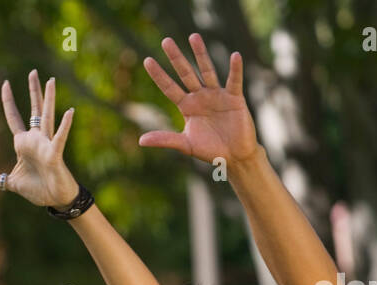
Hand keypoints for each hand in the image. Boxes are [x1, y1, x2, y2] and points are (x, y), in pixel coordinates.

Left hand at [0, 71, 77, 207]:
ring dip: (49, 99)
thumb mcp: (11, 184)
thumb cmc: (38, 189)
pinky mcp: (55, 154)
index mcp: (24, 144)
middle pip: (34, 110)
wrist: (55, 199)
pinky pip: (59, 137)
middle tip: (34, 72)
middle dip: (33, 91)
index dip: (9, 102)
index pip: (14, 118)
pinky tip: (69, 111)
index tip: (5, 84)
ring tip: (51, 81)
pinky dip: (64, 125)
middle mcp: (36, 139)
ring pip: (48, 117)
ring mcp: (46, 145)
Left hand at [138, 35, 258, 164]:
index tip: (147, 60)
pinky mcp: (234, 98)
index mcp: (187, 106)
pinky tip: (235, 56)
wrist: (234, 156)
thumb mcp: (185, 145)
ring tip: (193, 37)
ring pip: (207, 71)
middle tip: (165, 41)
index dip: (159, 75)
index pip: (169, 88)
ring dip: (200, 54)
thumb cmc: (210, 150)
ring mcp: (217, 95)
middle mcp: (200, 97)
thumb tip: (140, 140)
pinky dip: (235, 69)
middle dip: (176, 58)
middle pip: (185, 74)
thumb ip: (165, 139)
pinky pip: (234, 81)